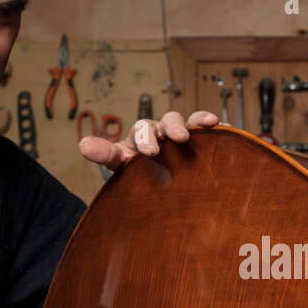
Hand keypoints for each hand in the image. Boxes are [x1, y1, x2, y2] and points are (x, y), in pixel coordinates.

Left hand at [79, 109, 218, 169]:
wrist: (159, 188)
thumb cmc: (138, 172)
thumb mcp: (119, 164)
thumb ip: (104, 153)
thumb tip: (81, 145)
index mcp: (143, 135)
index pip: (142, 129)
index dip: (146, 138)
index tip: (150, 153)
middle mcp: (164, 131)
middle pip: (168, 119)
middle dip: (173, 127)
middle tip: (178, 139)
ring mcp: (185, 138)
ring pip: (190, 121)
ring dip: (198, 120)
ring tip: (209, 122)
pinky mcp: (202, 145)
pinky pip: (210, 132)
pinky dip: (218, 129)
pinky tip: (226, 129)